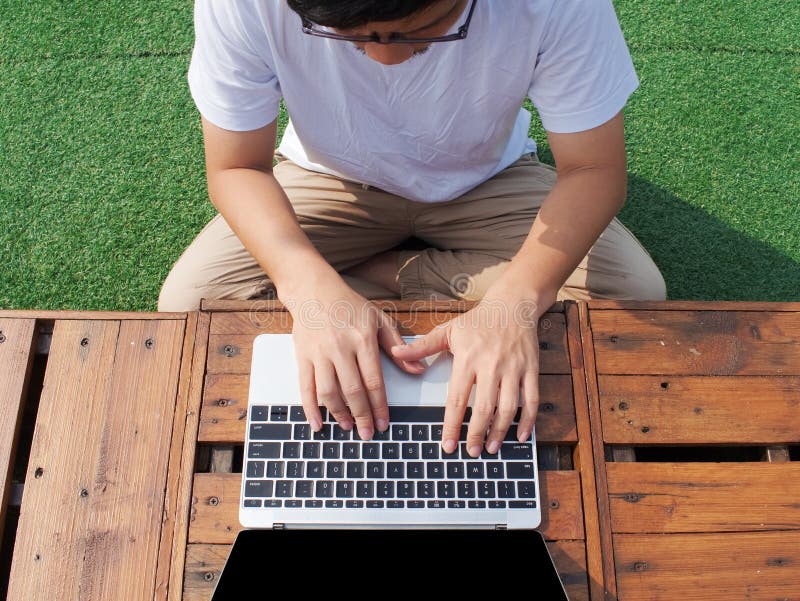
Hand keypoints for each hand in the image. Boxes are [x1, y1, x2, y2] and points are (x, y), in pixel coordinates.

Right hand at [289, 283, 424, 439]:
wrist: (313, 291)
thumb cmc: (349, 305)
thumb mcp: (379, 319)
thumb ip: (398, 346)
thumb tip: (417, 370)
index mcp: (363, 339)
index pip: (374, 380)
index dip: (380, 406)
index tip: (384, 423)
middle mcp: (341, 347)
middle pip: (353, 390)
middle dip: (362, 416)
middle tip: (368, 434)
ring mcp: (320, 353)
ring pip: (329, 392)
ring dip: (339, 414)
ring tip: (348, 427)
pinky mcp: (303, 356)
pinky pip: (306, 387)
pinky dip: (310, 409)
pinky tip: (317, 424)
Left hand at [391, 296, 542, 456]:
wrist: (512, 305)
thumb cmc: (478, 321)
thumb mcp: (448, 331)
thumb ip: (422, 346)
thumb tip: (395, 352)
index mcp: (468, 358)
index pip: (457, 398)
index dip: (453, 425)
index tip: (448, 444)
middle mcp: (491, 365)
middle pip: (484, 407)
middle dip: (477, 434)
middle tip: (471, 452)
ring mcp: (513, 368)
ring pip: (509, 407)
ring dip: (501, 431)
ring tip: (492, 448)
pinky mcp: (530, 369)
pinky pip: (531, 399)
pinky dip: (528, 420)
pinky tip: (521, 436)